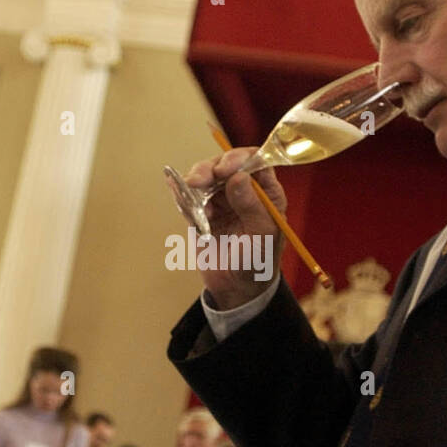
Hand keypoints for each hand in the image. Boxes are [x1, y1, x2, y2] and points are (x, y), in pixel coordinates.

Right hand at [180, 147, 286, 308]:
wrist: (235, 287)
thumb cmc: (257, 262)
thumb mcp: (261, 236)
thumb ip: (252, 207)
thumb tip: (238, 177)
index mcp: (266, 193)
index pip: (257, 161)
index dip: (240, 158)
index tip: (224, 169)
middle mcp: (245, 190)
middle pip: (227, 163)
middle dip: (211, 167)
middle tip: (199, 180)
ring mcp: (222, 198)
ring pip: (207, 174)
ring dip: (197, 177)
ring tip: (190, 188)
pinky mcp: (203, 209)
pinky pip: (190, 193)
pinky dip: (183, 190)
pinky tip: (180, 193)